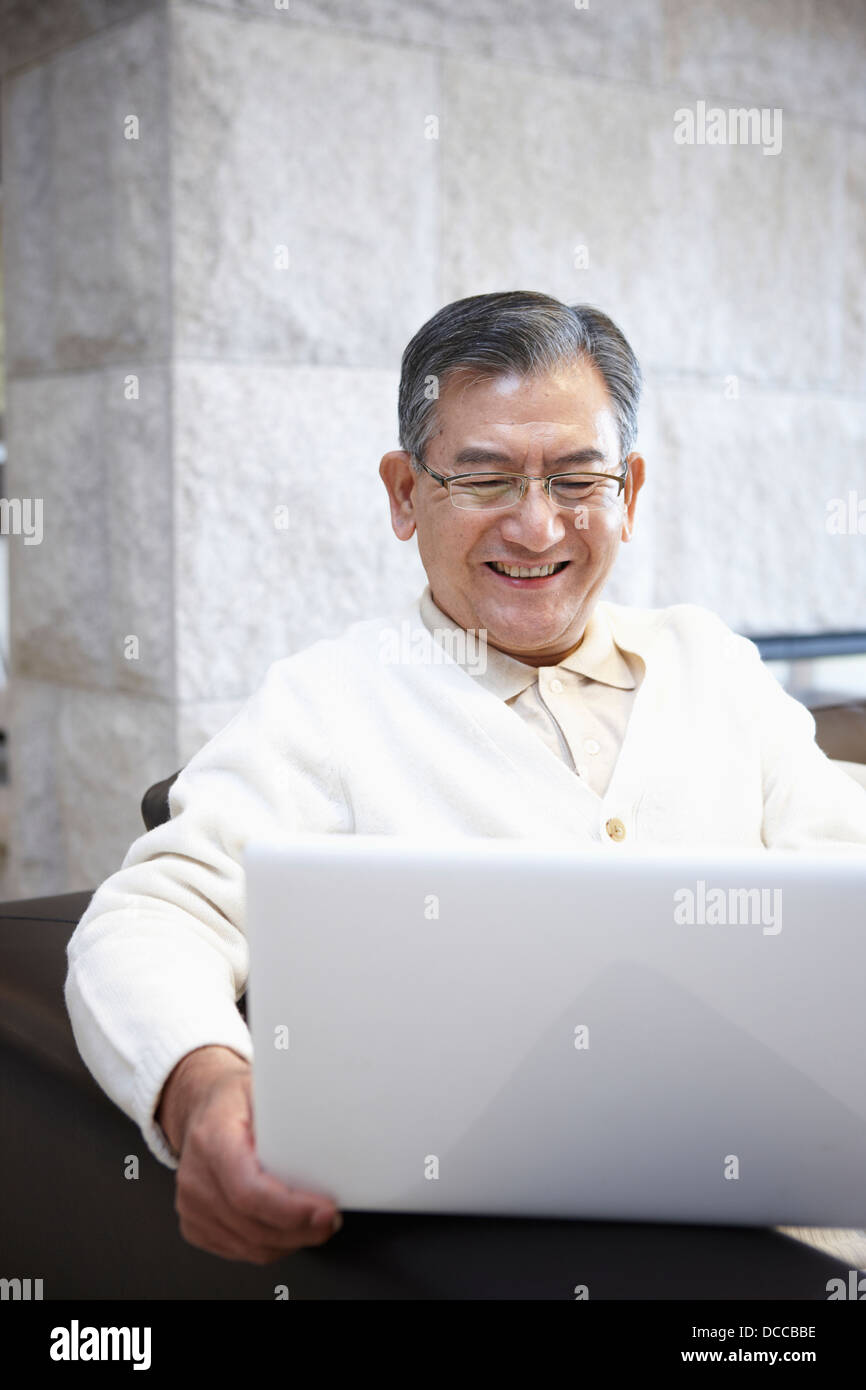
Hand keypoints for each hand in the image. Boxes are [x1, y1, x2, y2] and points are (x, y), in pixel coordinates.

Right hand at [157, 1045, 342, 1263]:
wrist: (201, 1106)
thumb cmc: (235, 1098)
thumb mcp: (263, 1087)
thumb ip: (291, 1108)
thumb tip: (335, 1123)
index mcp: (213, 1137)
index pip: (248, 1189)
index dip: (289, 1209)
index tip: (324, 1209)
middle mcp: (196, 1176)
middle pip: (253, 1224)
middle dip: (300, 1229)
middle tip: (331, 1218)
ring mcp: (191, 1205)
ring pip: (250, 1244)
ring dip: (290, 1241)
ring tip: (317, 1224)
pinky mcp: (194, 1224)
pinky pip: (240, 1249)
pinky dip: (271, 1246)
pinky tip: (289, 1230)